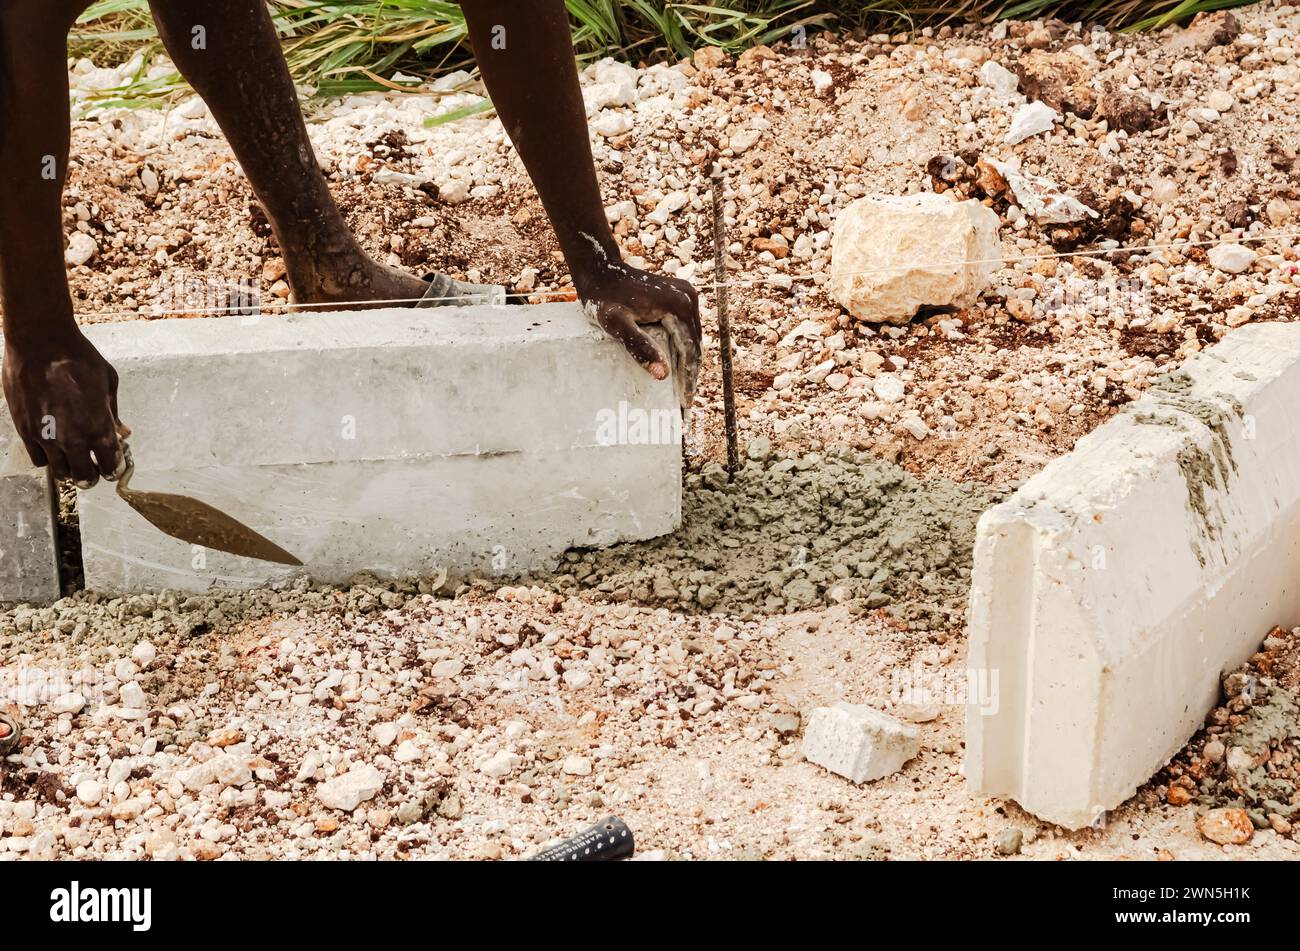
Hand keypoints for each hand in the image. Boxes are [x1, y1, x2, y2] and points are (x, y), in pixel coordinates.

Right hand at [2, 331, 126, 486]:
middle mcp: (72, 438)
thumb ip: (114, 413)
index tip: (113, 465)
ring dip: (69, 467)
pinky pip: (38, 458)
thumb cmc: (78, 358)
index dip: (114, 468)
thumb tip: (123, 432)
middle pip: (85, 477)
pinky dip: (48, 457)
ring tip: (74, 456)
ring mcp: (46, 437)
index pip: (110, 466)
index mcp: (98, 427)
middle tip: (94, 467)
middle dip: (92, 475)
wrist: (40, 342)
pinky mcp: (25, 430)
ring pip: (60, 472)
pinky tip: (54, 446)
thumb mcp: (108, 383)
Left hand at [575, 261, 701, 409]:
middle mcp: (688, 298)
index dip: (688, 379)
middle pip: (695, 345)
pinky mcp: (680, 295)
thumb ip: (639, 347)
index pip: (690, 351)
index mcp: (678, 306)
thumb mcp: (616, 325)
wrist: (601, 271)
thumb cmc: (604, 299)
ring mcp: (686, 294)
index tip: (685, 402)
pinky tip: (676, 364)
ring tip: (683, 387)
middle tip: (685, 401)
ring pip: (693, 337)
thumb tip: (663, 375)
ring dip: (689, 362)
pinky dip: (683, 347)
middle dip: (691, 373)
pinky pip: (686, 327)